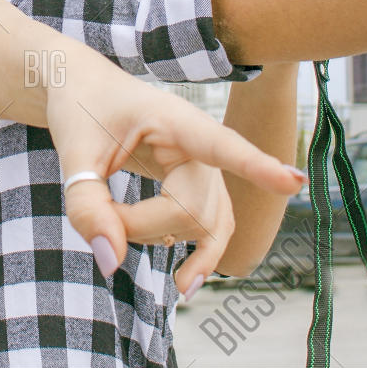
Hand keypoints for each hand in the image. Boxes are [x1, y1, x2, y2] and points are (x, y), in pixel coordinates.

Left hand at [44, 65, 305, 297]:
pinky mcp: (198, 184)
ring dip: (165, 239)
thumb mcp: (73, 154)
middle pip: (195, 206)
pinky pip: (214, 225)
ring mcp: (203, 166)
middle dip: (144, 225)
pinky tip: (184, 278)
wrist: (84, 89)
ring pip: (207, 222)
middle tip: (100, 219)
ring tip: (125, 245)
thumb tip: (113, 262)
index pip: (222, 145)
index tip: (293, 182)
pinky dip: (202, 252)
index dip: (258, 166)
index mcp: (174, 120)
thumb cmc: (81, 110)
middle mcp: (199, 143)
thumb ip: (88, 205)